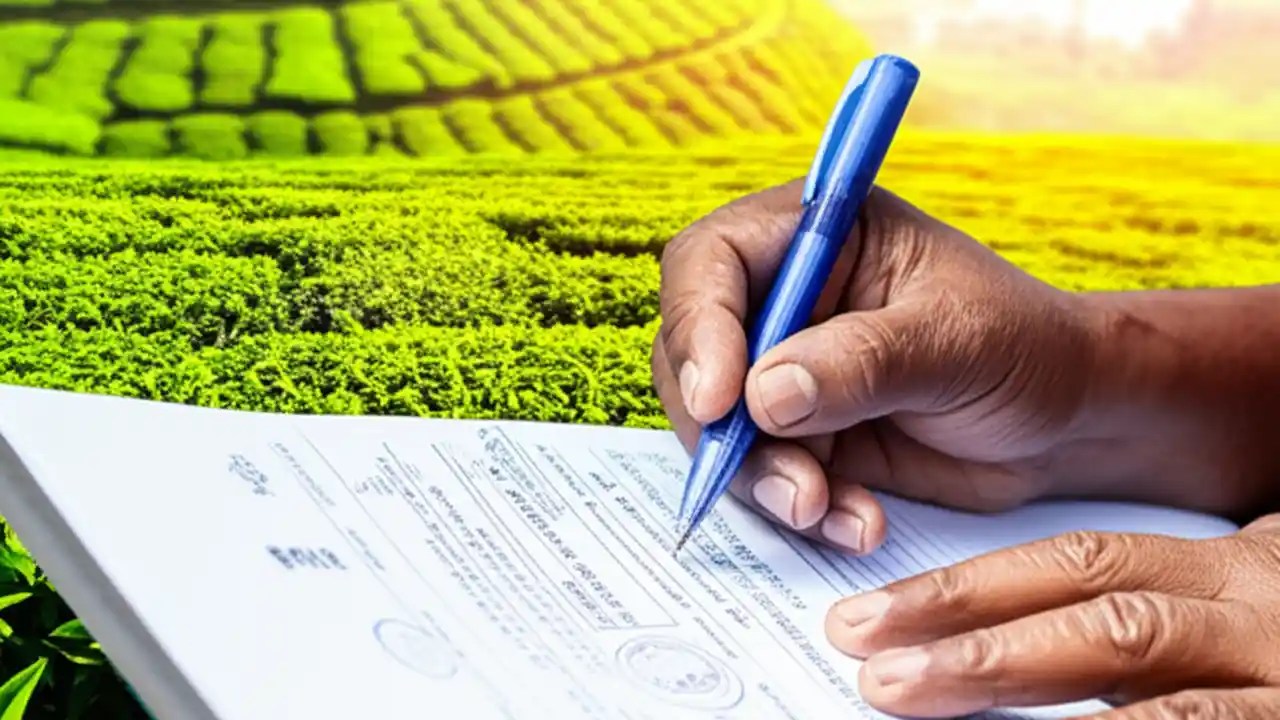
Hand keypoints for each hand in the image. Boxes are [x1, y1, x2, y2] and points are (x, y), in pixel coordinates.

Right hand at [652, 179, 1103, 553]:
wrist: (1066, 423)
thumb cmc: (1027, 348)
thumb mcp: (957, 342)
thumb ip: (863, 361)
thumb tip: (762, 396)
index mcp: (815, 234)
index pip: (710, 263)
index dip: (699, 328)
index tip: (720, 402)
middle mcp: (784, 296)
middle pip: (692, 353)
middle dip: (725, 428)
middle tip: (785, 480)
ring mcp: (784, 368)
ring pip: (718, 427)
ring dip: (763, 478)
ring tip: (828, 508)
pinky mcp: (797, 434)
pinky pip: (761, 475)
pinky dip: (799, 507)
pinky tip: (858, 522)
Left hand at [826, 516, 1279, 716]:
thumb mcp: (1238, 613)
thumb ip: (1138, 618)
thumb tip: (986, 647)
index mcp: (1233, 568)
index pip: (1078, 560)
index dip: (968, 586)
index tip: (870, 617)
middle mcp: (1262, 609)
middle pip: (1096, 601)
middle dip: (969, 629)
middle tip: (865, 658)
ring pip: (1140, 663)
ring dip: (1011, 675)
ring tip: (906, 694)